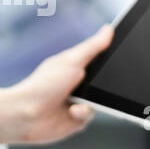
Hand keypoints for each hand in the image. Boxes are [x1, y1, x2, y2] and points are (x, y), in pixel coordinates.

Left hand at [0, 24, 113, 145]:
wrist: (26, 115)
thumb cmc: (43, 85)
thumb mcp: (71, 61)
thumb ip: (92, 48)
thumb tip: (109, 29)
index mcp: (76, 65)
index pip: (100, 59)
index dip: (111, 58)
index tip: (123, 55)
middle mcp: (79, 83)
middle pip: (104, 81)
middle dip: (106, 85)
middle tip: (98, 85)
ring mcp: (78, 101)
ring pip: (102, 101)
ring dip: (92, 101)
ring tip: (77, 101)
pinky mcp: (77, 119)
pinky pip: (92, 116)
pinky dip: (83, 114)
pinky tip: (71, 112)